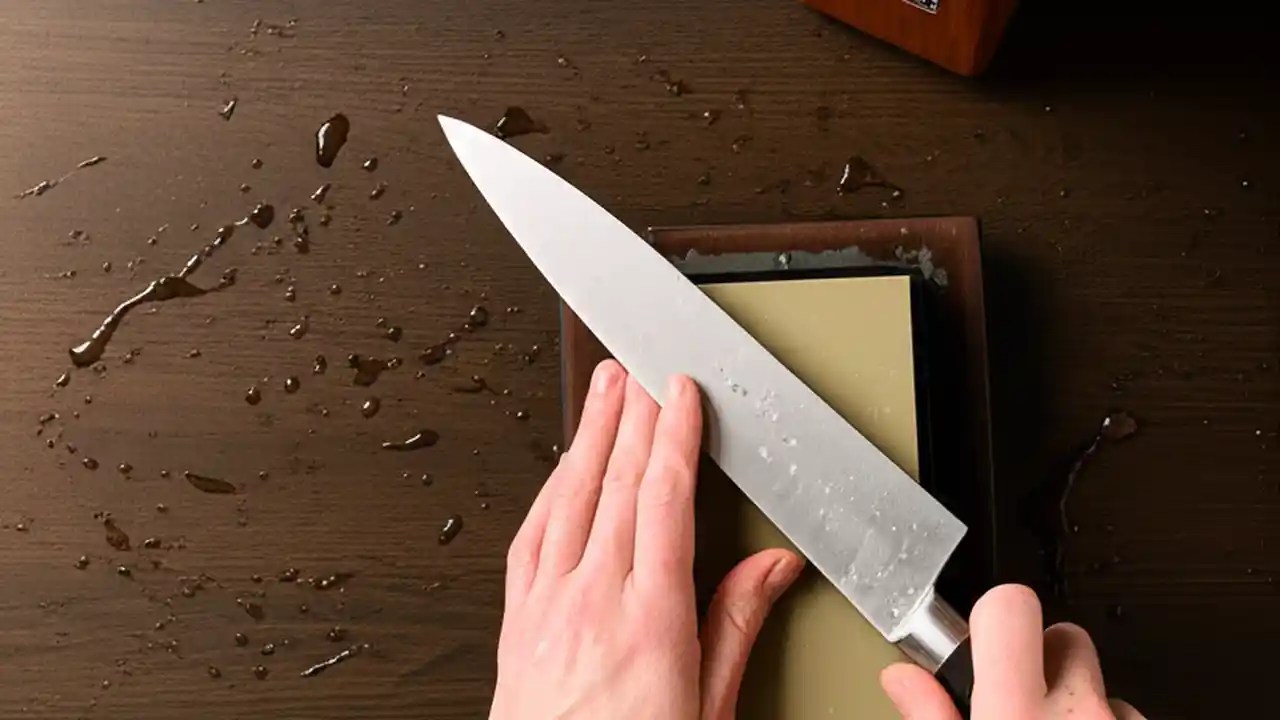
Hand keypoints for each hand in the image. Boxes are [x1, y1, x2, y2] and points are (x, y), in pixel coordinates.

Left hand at [489, 360, 804, 718]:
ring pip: (569, 495)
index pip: (664, 499)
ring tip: (603, 387)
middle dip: (632, 414)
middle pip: (617, 483)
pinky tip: (562, 465)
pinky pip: (531, 534)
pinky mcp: (517, 619)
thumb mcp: (710, 707)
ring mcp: (546, 605)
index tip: (681, 393)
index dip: (674, 434)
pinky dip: (551, 488)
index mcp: (650, 619)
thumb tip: (772, 567)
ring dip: (589, 434)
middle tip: (642, 366)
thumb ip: (737, 624)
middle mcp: (592, 600)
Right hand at [880, 585, 1145, 719]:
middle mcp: (1081, 713)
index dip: (993, 618)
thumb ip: (931, 717)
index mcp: (1018, 714)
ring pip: (1104, 689)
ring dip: (1080, 710)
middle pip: (1066, 640)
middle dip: (1044, 666)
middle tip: (1022, 709)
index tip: (984, 642)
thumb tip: (903, 677)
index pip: (1008, 606)